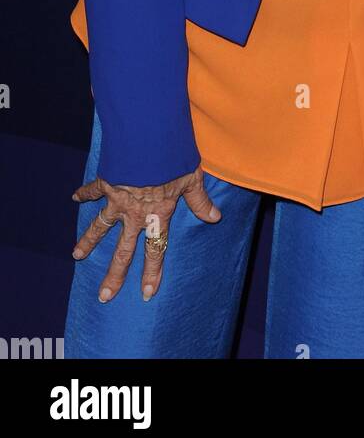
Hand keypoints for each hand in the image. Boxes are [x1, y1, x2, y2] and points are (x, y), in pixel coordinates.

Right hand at [71, 166, 221, 301]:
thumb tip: (215, 218)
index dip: (152, 272)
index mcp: (157, 214)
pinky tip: (74, 197)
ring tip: (77, 255)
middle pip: (123, 250)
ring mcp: (118, 200)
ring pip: (101, 226)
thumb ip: (200, 201)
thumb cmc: (174, 159)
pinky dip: (84, 193)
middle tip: (104, 295)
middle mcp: (135, 213)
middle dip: (114, 274)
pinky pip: (94, 190)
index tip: (146, 293)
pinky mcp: (107, 182)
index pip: (156, 249)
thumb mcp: (192, 179)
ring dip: (88, 241)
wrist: (148, 141)